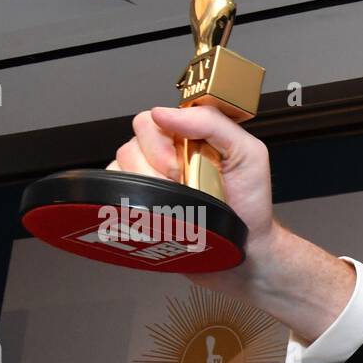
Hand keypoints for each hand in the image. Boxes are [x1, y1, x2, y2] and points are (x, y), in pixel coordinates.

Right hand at [107, 105, 278, 293]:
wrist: (245, 250)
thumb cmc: (250, 204)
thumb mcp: (248, 154)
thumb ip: (213, 123)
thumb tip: (164, 112)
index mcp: (187, 137)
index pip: (151, 120)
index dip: (159, 143)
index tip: (178, 166)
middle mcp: (165, 154)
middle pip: (132, 143)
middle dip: (155, 167)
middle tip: (182, 186)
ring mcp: (150, 179)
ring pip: (121, 167)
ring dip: (148, 189)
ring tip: (175, 204)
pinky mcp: (138, 204)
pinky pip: (113, 192)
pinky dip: (131, 202)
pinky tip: (157, 213)